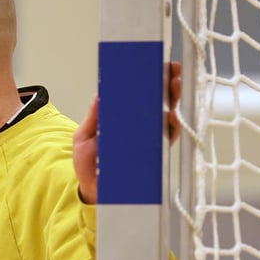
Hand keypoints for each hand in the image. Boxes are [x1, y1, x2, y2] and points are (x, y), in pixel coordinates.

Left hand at [73, 61, 182, 205]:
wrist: (92, 192)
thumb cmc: (89, 165)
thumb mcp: (84, 137)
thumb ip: (93, 117)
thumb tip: (100, 93)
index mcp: (122, 120)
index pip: (138, 96)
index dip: (148, 80)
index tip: (156, 66)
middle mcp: (138, 128)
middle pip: (157, 102)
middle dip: (168, 85)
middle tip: (172, 71)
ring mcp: (147, 141)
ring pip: (166, 117)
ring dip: (174, 101)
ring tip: (175, 87)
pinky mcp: (153, 156)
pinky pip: (167, 139)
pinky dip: (172, 128)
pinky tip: (172, 117)